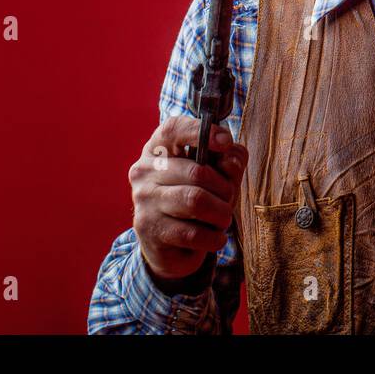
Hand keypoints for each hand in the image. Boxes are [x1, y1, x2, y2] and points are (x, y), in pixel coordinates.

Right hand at [129, 115, 246, 284]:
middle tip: (229, 200)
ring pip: (195, 200)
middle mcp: (145, 171)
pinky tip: (215, 237)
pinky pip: (192, 232)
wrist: (171, 244)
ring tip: (223, 219)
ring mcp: (144, 201)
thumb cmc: (198, 198)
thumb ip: (230, 160)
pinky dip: (213, 237)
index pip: (174, 129)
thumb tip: (230, 161)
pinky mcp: (149, 230)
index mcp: (159, 149)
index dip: (201, 131)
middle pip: (197, 171)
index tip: (225, 141)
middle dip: (225, 188)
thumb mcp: (218, 174)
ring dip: (221, 213)